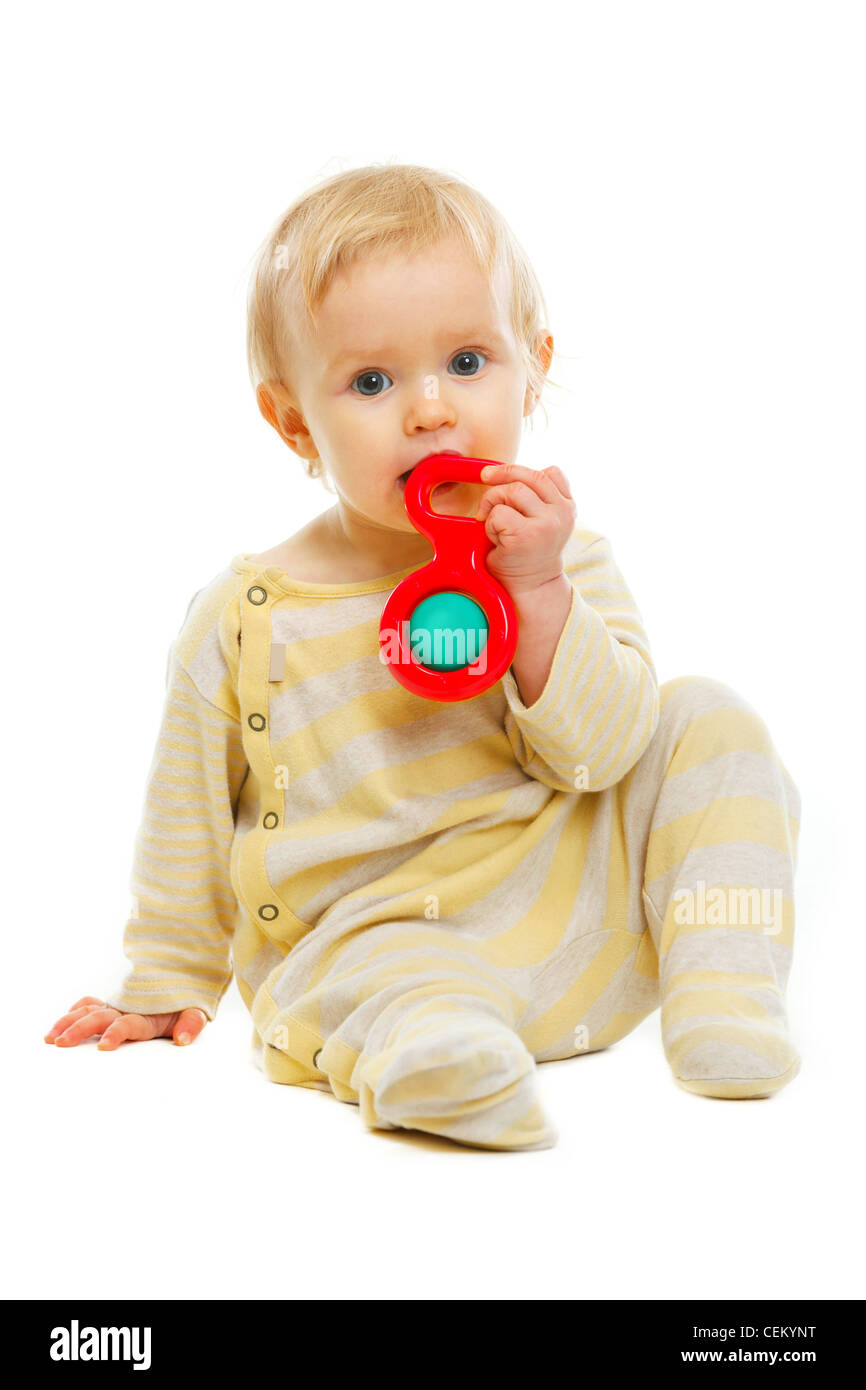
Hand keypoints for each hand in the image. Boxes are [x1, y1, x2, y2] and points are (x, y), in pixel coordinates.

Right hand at [43, 995, 208, 1049]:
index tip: (102, 1046)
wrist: (185, 972)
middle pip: (98, 1017)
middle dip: (79, 1030)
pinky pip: (89, 1004)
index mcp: (146, 1014)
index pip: (127, 1024)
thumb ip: (191, 1024)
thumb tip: (182, 1039)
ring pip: (87, 1011)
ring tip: (50, 1038)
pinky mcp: (113, 1004)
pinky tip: (61, 1024)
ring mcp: (117, 1005)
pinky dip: (74, 1011)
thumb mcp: (196, 1010)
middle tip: (61, 1043)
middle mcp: (127, 1008)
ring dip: (68, 1022)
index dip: (115, 1033)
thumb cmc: (187, 999)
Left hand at [475, 463, 576, 595]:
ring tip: (494, 523)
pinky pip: (499, 513)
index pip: (551, 473)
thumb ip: (536, 497)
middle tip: (484, 480)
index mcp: (567, 507)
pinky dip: (490, 524)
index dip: (524, 471)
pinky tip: (497, 539)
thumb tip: (503, 472)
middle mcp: (562, 513)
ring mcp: (546, 524)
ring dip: (494, 503)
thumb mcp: (541, 520)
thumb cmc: (527, 553)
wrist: (530, 588)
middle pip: (528, 477)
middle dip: (501, 475)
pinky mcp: (526, 536)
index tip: (504, 476)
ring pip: (512, 491)